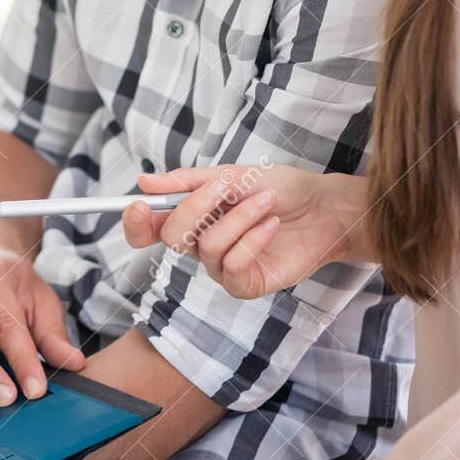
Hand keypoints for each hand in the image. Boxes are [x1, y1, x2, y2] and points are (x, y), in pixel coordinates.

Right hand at [122, 166, 373, 300]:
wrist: (324, 208)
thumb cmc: (281, 188)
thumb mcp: (233, 174)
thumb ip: (189, 182)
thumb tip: (145, 182)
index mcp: (193, 216)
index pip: (149, 228)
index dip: (135, 222)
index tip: (138, 205)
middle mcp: (201, 244)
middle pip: (170, 237)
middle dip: (196, 207)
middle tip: (227, 185)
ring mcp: (222, 267)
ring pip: (206, 247)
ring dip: (238, 218)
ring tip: (266, 202)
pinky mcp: (245, 284)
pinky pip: (232, 266)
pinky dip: (252, 241)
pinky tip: (271, 226)